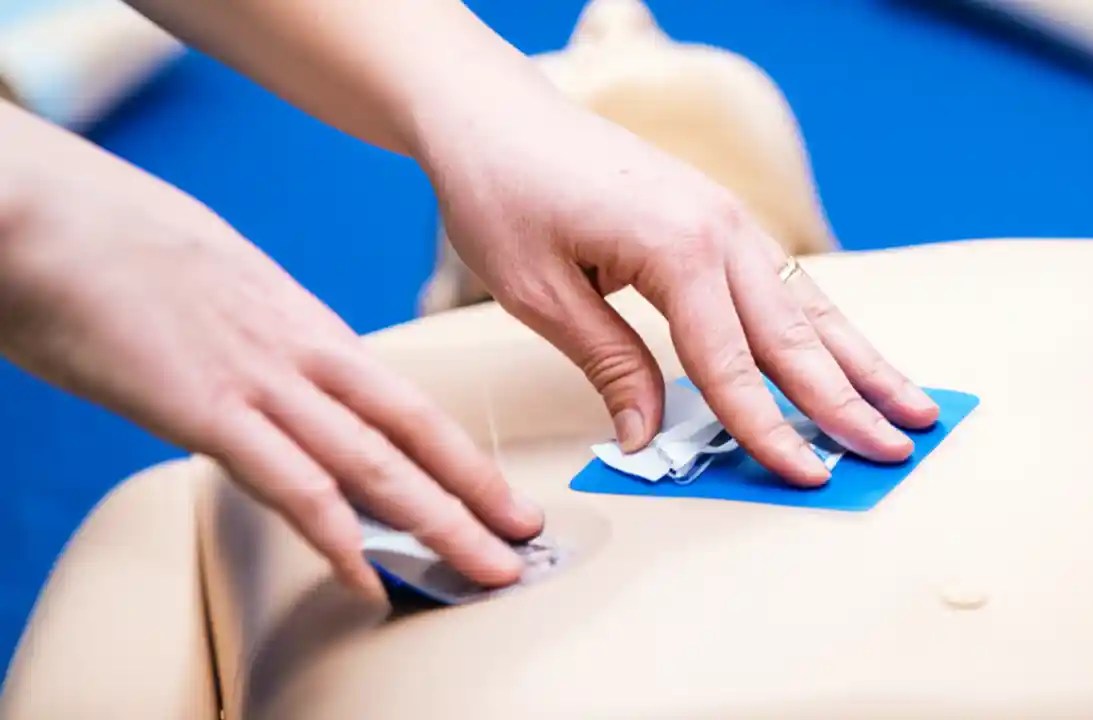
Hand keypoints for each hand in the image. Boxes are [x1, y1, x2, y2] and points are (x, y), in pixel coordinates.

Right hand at [0, 105, 541, 597]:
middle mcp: (300, 352)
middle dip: (478, 493)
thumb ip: (256, 334)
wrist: (42, 213)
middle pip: (413, 433)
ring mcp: (259, 381)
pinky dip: (337, 538)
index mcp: (304, 323)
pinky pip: (290, 485)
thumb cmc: (114, 241)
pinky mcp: (204, 408)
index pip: (404, 399)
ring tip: (487, 568)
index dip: (460, 452)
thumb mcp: (214, 283)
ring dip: (439, 523)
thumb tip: (274, 374)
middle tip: (528, 537)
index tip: (500, 491)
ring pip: (374, 464)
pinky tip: (369, 579)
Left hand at [420, 88, 940, 485]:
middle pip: (794, 333)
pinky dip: (822, 323)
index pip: (732, 364)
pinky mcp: (715, 216)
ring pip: (805, 302)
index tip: (808, 477)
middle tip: (898, 450)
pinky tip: (848, 350)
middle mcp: (720, 229)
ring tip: (910, 402)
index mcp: (677, 248)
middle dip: (848, 399)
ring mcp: (725, 217)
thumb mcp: (539, 292)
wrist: (489, 110)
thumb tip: (647, 437)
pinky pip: (782, 280)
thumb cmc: (502, 191)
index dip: (768, 428)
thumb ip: (608, 363)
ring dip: (859, 357)